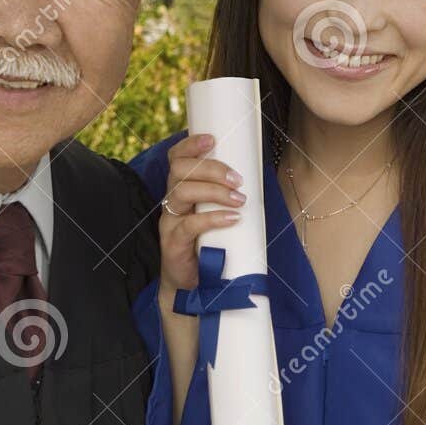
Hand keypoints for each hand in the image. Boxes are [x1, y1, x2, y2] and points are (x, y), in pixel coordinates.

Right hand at [158, 133, 243, 294]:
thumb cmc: (209, 246)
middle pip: (180, 170)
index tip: (212, 138)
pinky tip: (232, 218)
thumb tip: (256, 178)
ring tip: (240, 200)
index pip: (176, 158)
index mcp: (181, 189)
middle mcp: (171, 201)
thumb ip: (227, 196)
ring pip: (182, 192)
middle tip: (238, 180)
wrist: (193, 286)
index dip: (189, 144)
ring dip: (215, 191)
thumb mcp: (217, 215)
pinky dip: (213, 218)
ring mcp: (169, 221)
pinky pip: (189, 224)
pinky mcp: (172, 243)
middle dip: (210, 168)